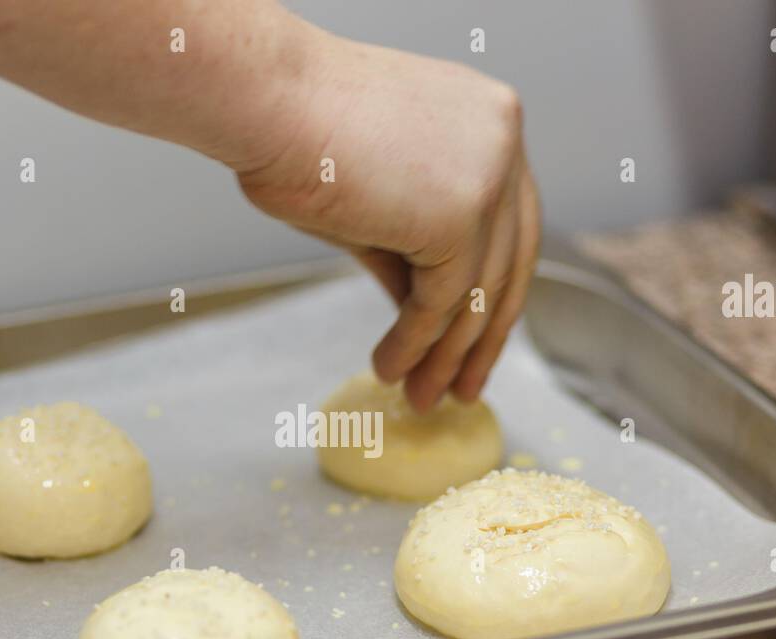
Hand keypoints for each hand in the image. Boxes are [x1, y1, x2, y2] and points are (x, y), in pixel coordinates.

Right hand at [234, 32, 540, 410]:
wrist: (265, 102)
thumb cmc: (295, 133)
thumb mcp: (374, 200)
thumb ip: (412, 250)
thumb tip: (425, 315)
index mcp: (489, 121)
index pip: (511, 224)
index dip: (493, 292)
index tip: (474, 342)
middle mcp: (504, 141)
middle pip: (510, 261)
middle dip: (482, 337)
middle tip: (463, 386)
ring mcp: (490, 176)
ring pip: (478, 291)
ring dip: (446, 356)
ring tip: (422, 399)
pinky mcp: (462, 216)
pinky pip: (443, 302)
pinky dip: (416, 344)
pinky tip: (393, 370)